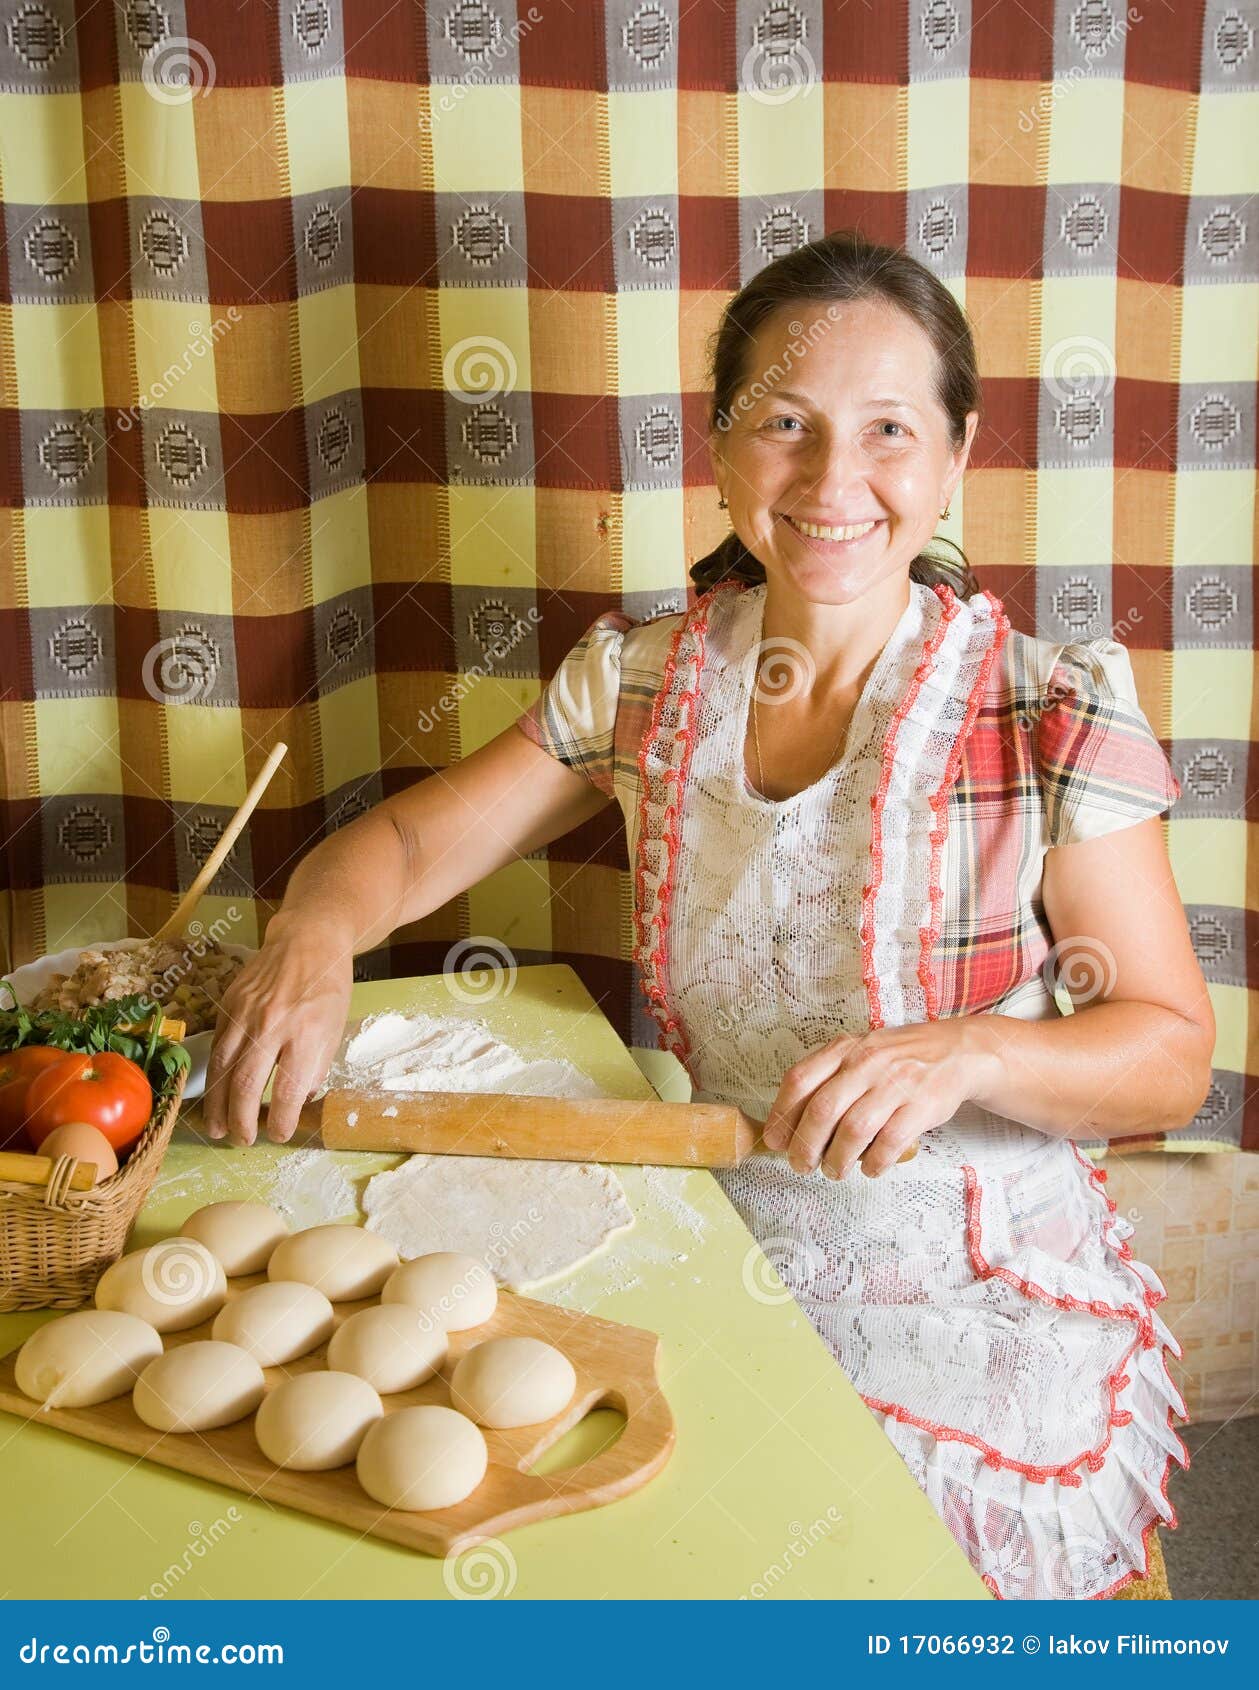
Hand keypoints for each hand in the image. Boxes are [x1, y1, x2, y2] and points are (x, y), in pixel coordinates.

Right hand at [202, 912, 354, 1146]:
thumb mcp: (335, 1030)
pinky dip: (213, 1074)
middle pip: (246, 1084)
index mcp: (307, 1033)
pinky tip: (214, 1093)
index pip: (287, 1090)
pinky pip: (216, 1045)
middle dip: (241, 1121)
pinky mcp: (229, 1004)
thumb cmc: (328, 988)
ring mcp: (246, 1013)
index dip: (280, 1121)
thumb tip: (294, 1101)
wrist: (308, 939)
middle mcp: (273, 1025)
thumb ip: (315, 1067)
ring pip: (222, 1068)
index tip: (278, 1135)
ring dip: (217, 1104)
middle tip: (242, 1140)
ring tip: (217, 1128)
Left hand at [761, 1019, 1003, 1178]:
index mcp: (844, 1049)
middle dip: (805, 1146)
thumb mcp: (858, 1053)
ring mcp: (895, 1083)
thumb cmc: (897, 1058)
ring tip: (834, 1170)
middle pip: (823, 1110)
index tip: (775, 1141)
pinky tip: (869, 1168)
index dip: (781, 1115)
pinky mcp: (921, 1106)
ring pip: (854, 1130)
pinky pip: (890, 1143)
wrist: (955, 1052)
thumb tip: (789, 1122)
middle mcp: (866, 1063)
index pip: (799, 1080)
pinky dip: (874, 1163)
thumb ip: (826, 1078)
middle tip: (801, 1165)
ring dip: (838, 1159)